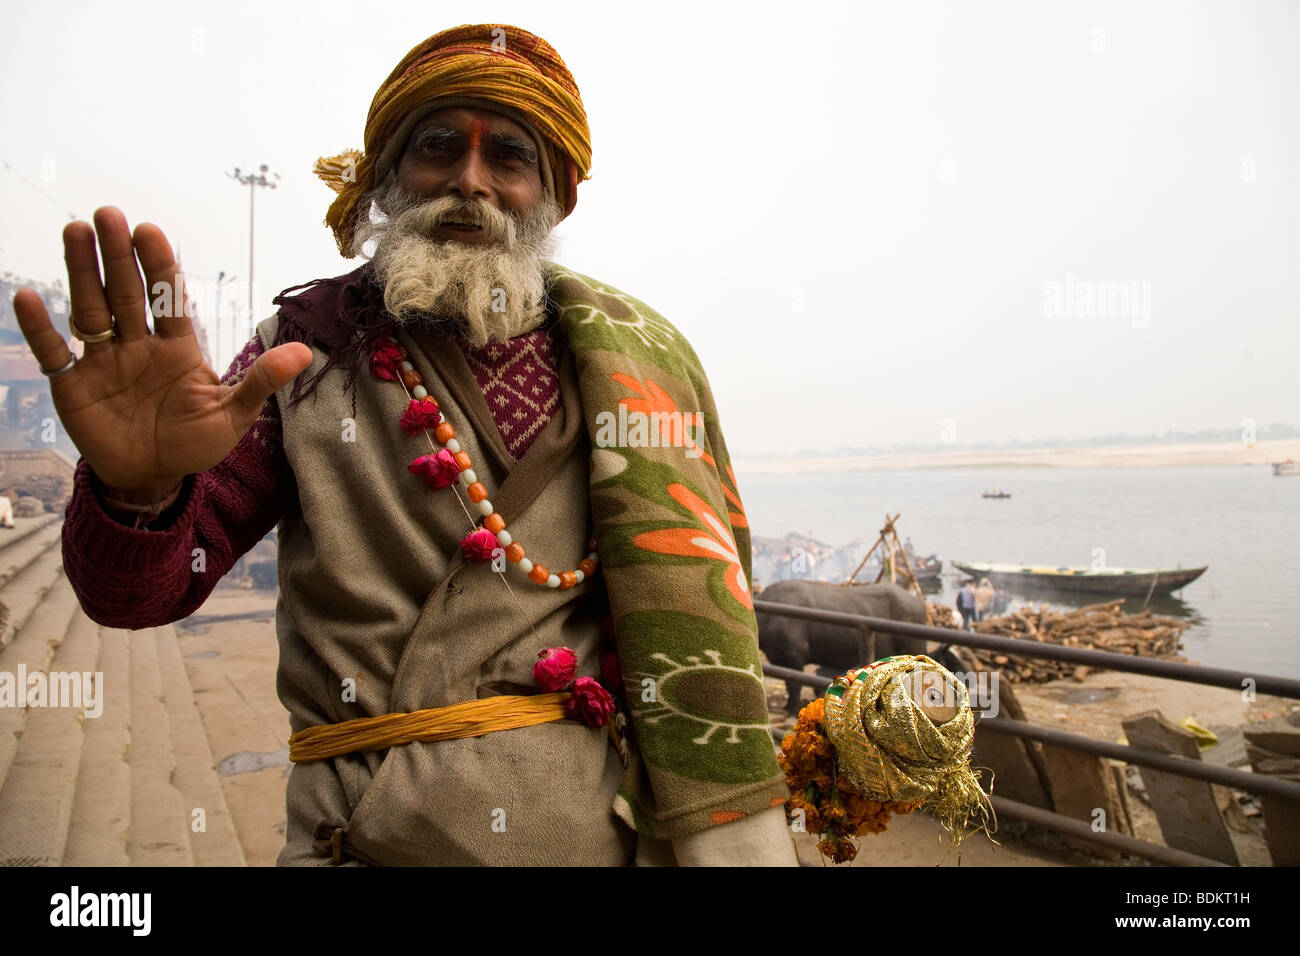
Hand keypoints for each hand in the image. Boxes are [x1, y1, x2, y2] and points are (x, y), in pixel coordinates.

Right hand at [12, 206, 311, 493]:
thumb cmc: (195, 443)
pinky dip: (39, 328)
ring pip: (91, 308)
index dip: (158, 265)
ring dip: (82, 272)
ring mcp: (103, 361)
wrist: (154, 477)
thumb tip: (304, 352)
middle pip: (127, 293)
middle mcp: (138, 345)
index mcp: (177, 347)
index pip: (168, 298)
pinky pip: (53, 352)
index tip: (149, 231)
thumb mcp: (232, 415)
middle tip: (108, 214)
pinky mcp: (73, 385)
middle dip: (117, 255)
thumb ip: (260, 381)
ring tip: (75, 231)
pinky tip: (27, 298)